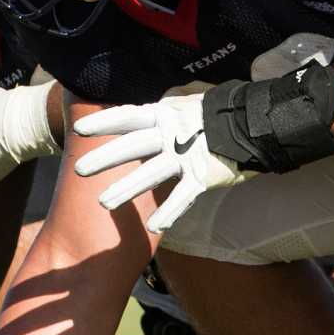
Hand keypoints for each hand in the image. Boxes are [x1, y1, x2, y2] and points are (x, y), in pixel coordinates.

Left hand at [73, 92, 250, 232]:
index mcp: (165, 115)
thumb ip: (160, 114)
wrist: (255, 124)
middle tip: (78, 170)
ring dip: (127, 188)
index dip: (105, 122)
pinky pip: (184, 196)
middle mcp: (172, 133)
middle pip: (133, 145)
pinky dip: (170, 212)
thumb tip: (137, 116)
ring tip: (104, 203)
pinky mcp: (204, 175)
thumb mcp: (184, 107)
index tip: (79, 130)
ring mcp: (188, 155)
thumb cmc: (214, 117)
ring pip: (152, 173)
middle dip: (105, 158)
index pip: (129, 116)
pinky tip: (155, 227)